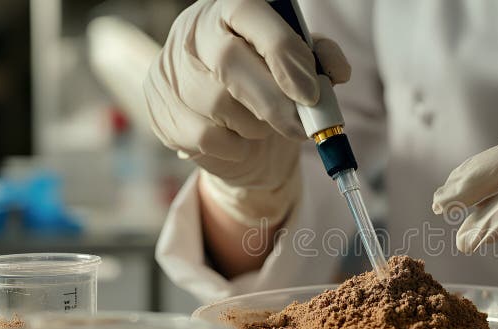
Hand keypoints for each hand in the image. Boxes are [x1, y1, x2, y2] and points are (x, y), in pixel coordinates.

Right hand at [144, 0, 349, 225]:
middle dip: (273, 100)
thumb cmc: (272, 89)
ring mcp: (171, 70)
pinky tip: (238, 140)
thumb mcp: (300, 68)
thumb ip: (321, 61)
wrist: (237, 135)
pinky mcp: (160, 110)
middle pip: (229, 60)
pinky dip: (234, 146)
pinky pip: (205, 136)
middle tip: (300, 127)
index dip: (283, 50)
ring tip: (262, 125)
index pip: (249, 12)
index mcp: (230, 10)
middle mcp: (194, 32)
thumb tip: (336, 71)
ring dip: (254, 125)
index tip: (310, 92)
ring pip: (217, 102)